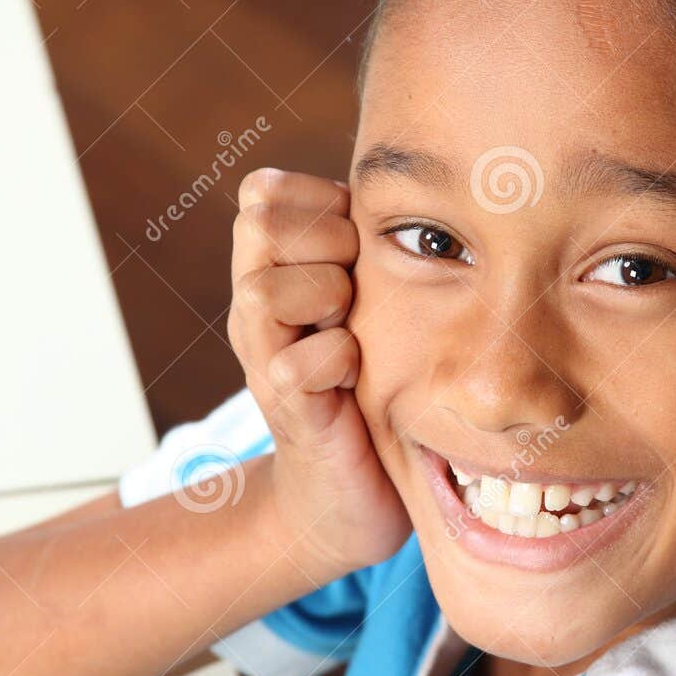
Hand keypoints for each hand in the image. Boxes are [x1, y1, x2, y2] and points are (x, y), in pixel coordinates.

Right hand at [227, 168, 411, 575]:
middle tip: (356, 287)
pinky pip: (294, 363)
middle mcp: (255, 310)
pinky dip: (333, 359)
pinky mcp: (289, 413)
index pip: (263, 192)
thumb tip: (419, 180)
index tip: (356, 244)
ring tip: (354, 328)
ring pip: (265, 289)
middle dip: (323, 242)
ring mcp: (264, 360)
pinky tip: (355, 374)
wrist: (350, 495)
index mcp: (276, 272)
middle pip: (260, 225)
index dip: (318, 202)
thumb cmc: (370, 386)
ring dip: (326, 297)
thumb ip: (364, 245)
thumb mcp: (367, 301)